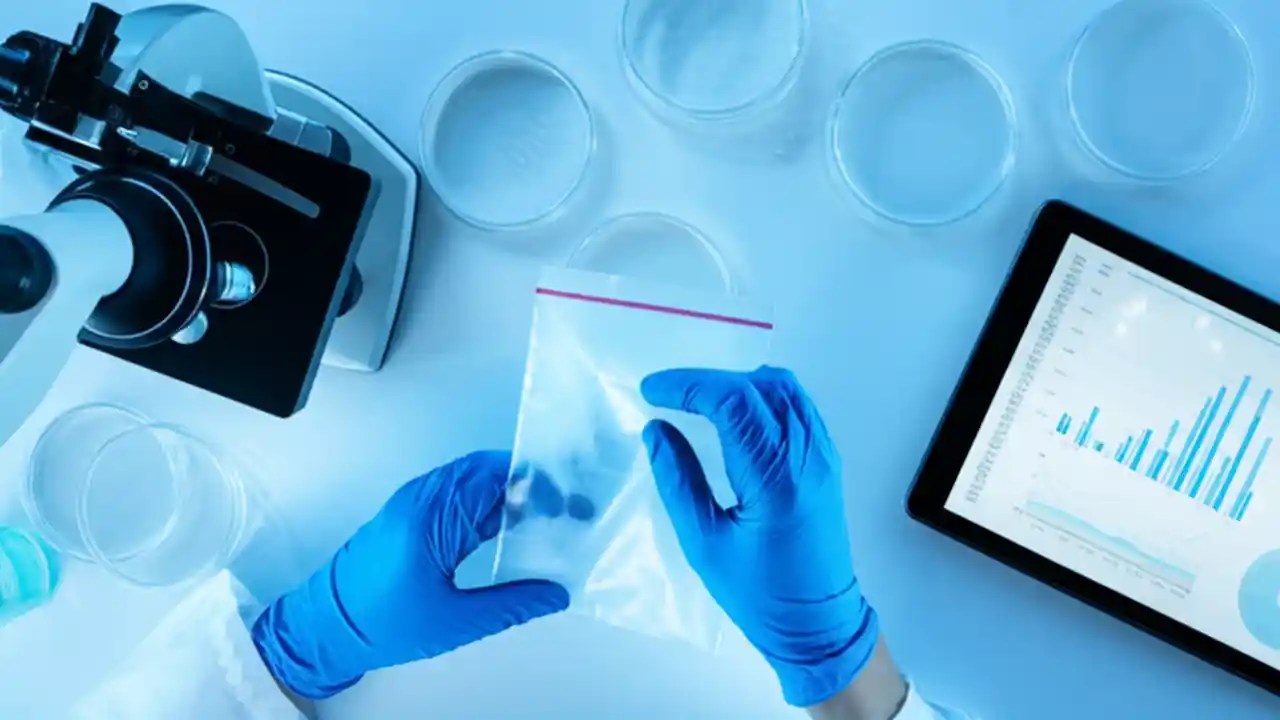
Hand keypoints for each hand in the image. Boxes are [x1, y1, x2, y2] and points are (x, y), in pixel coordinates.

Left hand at [252, 451, 569, 699]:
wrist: (324, 628)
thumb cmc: (375, 622)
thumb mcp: (456, 621)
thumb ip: (513, 604)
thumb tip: (555, 593)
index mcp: (433, 516)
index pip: (497, 476)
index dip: (538, 484)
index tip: (568, 501)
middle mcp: (422, 498)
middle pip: (489, 471)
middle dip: (531, 485)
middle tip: (564, 507)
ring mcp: (414, 503)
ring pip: (474, 480)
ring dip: (510, 493)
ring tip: (541, 518)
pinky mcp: (410, 515)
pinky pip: (456, 494)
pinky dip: (486, 503)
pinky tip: (505, 527)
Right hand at [641, 367, 878, 707]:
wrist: (818, 623)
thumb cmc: (758, 593)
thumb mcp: (703, 543)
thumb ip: (678, 480)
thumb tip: (656, 428)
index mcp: (774, 479)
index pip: (732, 402)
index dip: (687, 385)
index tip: (651, 390)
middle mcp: (806, 456)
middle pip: (756, 386)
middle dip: (705, 381)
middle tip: (666, 394)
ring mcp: (822, 454)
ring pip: (782, 387)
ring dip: (736, 383)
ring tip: (698, 401)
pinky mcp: (827, 460)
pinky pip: (798, 405)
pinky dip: (762, 395)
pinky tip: (736, 413)